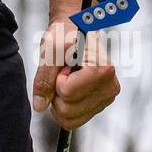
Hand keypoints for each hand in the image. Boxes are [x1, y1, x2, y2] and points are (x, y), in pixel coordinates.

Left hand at [31, 15, 119, 129]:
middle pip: (68, 111)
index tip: (64, 65)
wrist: (76, 31)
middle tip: (63, 73)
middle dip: (57, 94)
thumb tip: (40, 105)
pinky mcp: (100, 105)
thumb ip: (43, 78)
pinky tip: (71, 88)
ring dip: (61, 101)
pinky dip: (67, 107)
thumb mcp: (51, 49)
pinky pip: (75, 120)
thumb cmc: (66, 35)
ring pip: (70, 119)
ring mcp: (107, 98)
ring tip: (67, 80)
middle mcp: (110, 87)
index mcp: (103, 69)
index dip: (57, 80)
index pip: (67, 92)